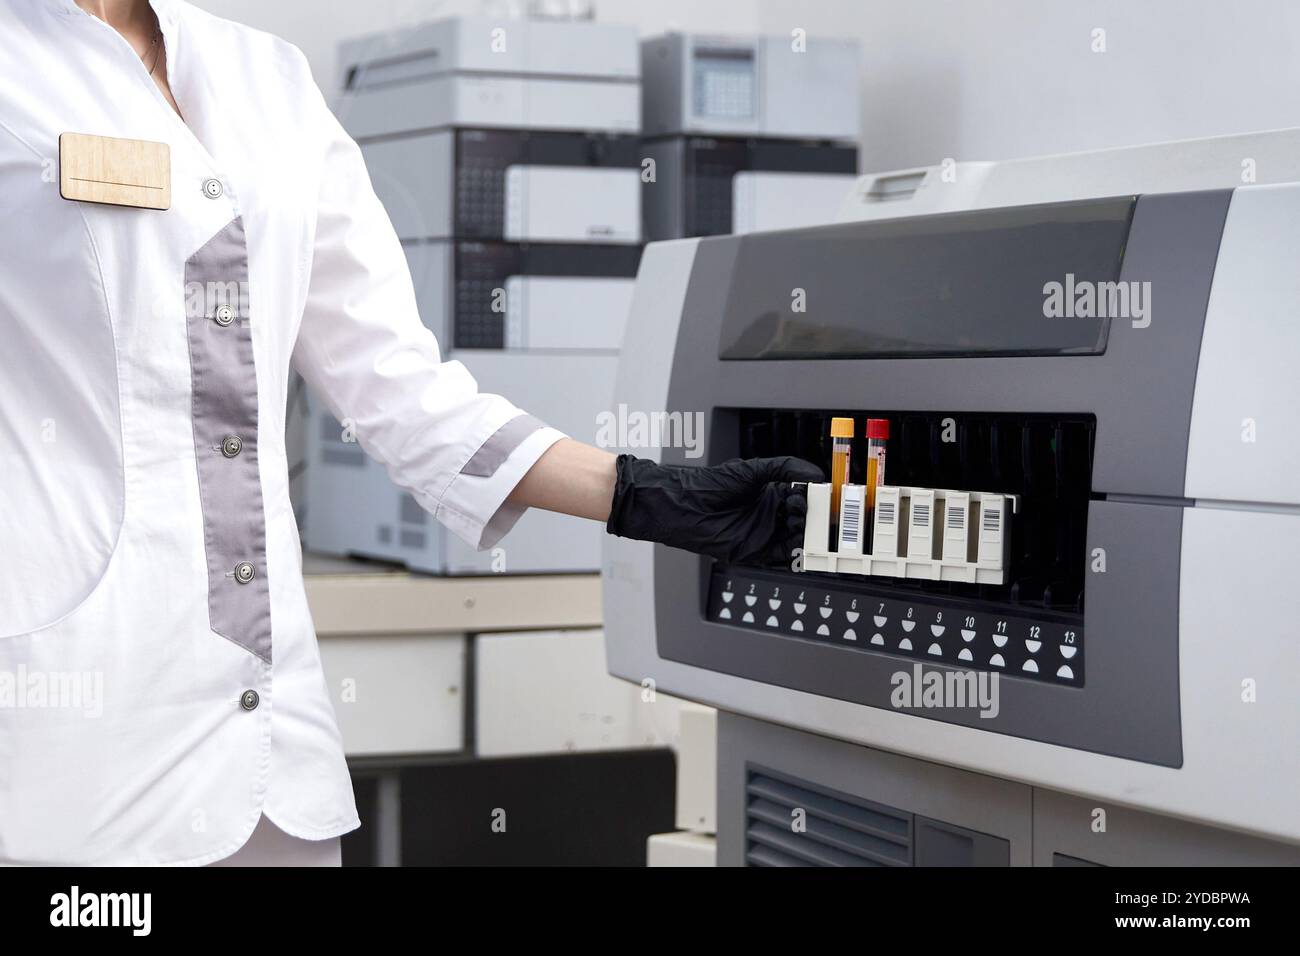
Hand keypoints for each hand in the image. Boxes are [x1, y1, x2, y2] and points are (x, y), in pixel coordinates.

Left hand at [606, 455, 824, 566]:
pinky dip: (793, 554)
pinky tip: (802, 544)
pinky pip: (779, 557)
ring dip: (807, 535)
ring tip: (813, 526)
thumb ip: (785, 468)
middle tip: (826, 514)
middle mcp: (768, 515)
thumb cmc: (710, 484)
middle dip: (816, 519)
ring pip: (795, 540)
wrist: (683, 504)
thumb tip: (816, 474)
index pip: (803, 499)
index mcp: (770, 494)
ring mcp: (761, 534)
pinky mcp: (753, 552)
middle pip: (804, 521)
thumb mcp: (753, 470)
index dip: (817, 499)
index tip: (830, 496)